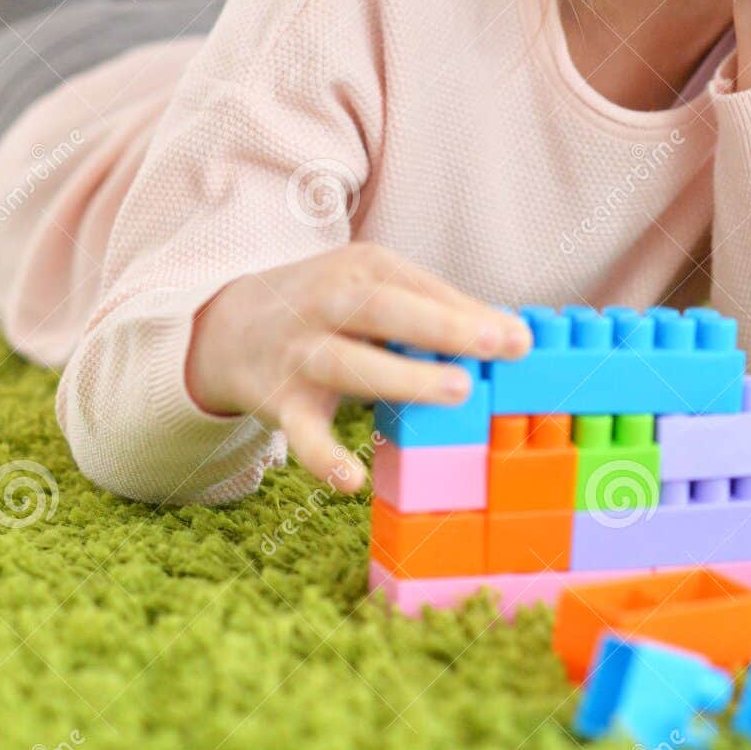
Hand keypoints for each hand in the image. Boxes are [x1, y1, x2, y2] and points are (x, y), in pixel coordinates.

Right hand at [184, 242, 531, 493]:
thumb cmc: (330, 307)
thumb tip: (509, 336)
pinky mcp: (279, 402)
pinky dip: (323, 457)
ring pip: (348, 364)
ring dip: (403, 377)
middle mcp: (326, 305)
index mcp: (360, 270)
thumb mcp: (373, 288)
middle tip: (497, 346)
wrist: (230, 326)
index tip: (520, 338)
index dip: (469, 312)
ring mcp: (300, 353)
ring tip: (458, 391)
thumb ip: (433, 309)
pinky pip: (301, 433)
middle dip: (441, 326)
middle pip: (382, 310)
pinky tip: (352, 479)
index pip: (418, 287)